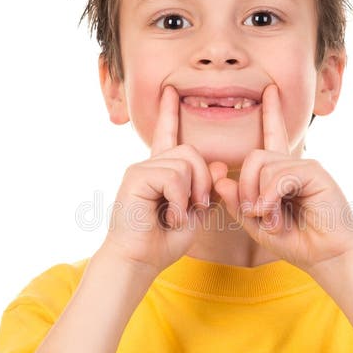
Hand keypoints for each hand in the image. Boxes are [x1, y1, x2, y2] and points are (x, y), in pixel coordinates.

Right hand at [102, 85, 211, 273]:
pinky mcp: (135, 176)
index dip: (170, 113)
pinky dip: (180, 201)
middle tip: (196, 208)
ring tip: (178, 216)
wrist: (139, 261)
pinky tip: (170, 217)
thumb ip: (207, 190)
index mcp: (162, 171)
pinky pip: (174, 177)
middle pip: (191, 151)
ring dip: (192, 195)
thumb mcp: (195, 214)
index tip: (171, 90)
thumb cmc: (163, 241)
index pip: (168, 135)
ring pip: (185, 163)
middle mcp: (150, 165)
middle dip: (203, 181)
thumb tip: (217, 164)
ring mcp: (140, 168)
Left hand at [209, 84, 352, 271]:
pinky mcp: (314, 172)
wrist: (328, 256)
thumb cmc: (296, 241)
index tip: (270, 90)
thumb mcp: (257, 224)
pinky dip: (271, 197)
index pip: (272, 137)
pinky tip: (275, 216)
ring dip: (258, 197)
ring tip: (270, 219)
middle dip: (244, 187)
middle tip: (253, 213)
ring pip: (263, 166)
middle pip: (254, 157)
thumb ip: (237, 203)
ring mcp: (305, 166)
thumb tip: (218, 178)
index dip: (270, 113)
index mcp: (281, 174)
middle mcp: (292, 165)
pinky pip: (280, 175)